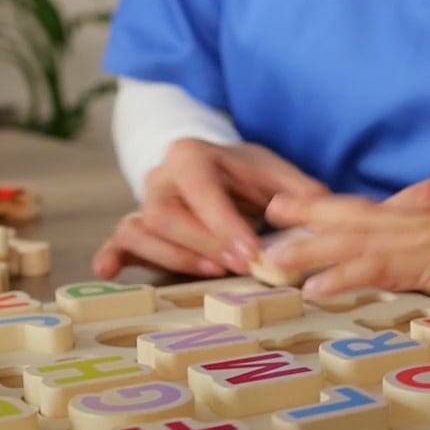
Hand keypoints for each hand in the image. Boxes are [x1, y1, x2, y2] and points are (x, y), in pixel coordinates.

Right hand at [92, 139, 327, 278]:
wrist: (214, 168)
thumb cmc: (247, 175)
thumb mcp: (276, 174)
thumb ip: (300, 193)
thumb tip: (320, 214)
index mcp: (192, 156)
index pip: (202, 190)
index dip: (223, 223)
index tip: (250, 251)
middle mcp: (161, 178)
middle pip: (167, 215)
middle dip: (203, 243)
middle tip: (240, 266)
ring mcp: (144, 204)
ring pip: (142, 230)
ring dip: (174, 257)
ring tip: (211, 272)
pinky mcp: (136, 229)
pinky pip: (118, 241)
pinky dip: (112, 257)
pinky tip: (109, 272)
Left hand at [261, 194, 429, 302]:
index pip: (372, 212)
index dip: (331, 209)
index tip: (295, 207)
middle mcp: (419, 224)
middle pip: (350, 219)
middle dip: (304, 220)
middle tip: (262, 221)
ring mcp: (424, 241)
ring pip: (352, 243)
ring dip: (308, 251)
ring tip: (267, 261)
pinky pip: (379, 269)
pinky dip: (343, 276)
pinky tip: (315, 287)